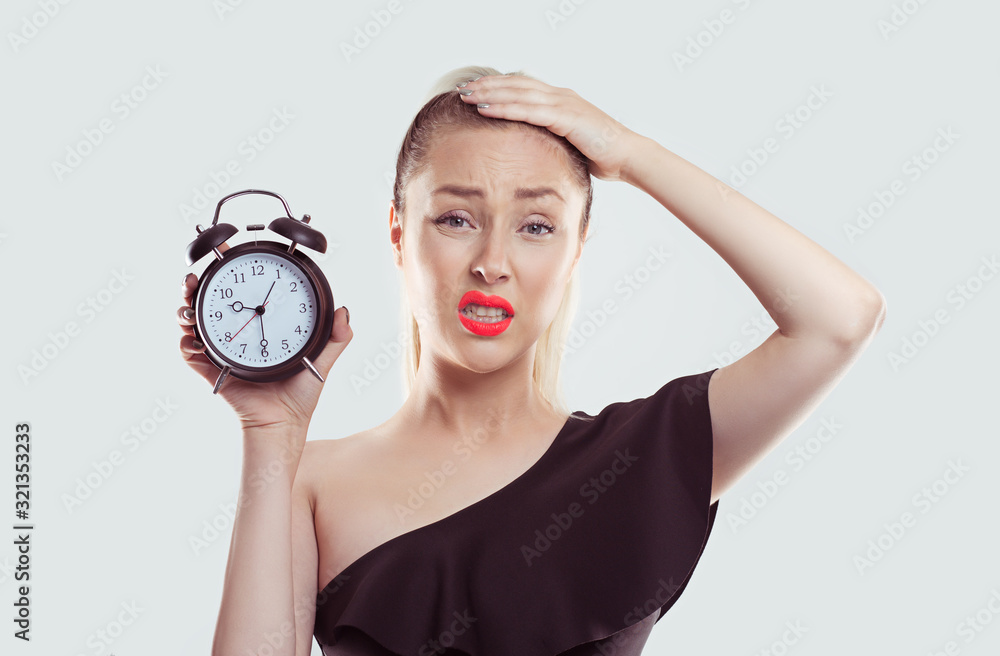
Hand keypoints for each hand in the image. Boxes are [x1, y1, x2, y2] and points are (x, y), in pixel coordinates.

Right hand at [177, 243, 352, 433]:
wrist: (283, 424)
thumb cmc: (301, 394)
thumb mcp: (321, 360)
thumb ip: (336, 337)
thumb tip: (344, 312)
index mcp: (260, 326)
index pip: (242, 292)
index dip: (228, 272)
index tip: (224, 254)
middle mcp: (237, 334)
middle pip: (208, 302)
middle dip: (196, 286)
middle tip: (194, 278)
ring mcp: (220, 351)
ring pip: (192, 323)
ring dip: (185, 310)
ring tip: (188, 305)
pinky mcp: (211, 370)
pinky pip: (189, 354)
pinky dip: (185, 343)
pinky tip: (192, 338)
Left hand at [456, 74, 644, 181]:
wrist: (627, 156)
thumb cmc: (601, 155)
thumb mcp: (571, 142)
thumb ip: (553, 138)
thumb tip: (534, 149)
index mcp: (561, 100)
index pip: (524, 87)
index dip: (499, 86)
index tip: (476, 90)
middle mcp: (560, 96)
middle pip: (516, 84)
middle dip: (488, 86)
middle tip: (462, 89)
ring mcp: (563, 104)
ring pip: (518, 94)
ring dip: (489, 94)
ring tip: (466, 96)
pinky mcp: (565, 117)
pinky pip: (528, 111)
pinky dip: (504, 108)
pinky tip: (485, 109)